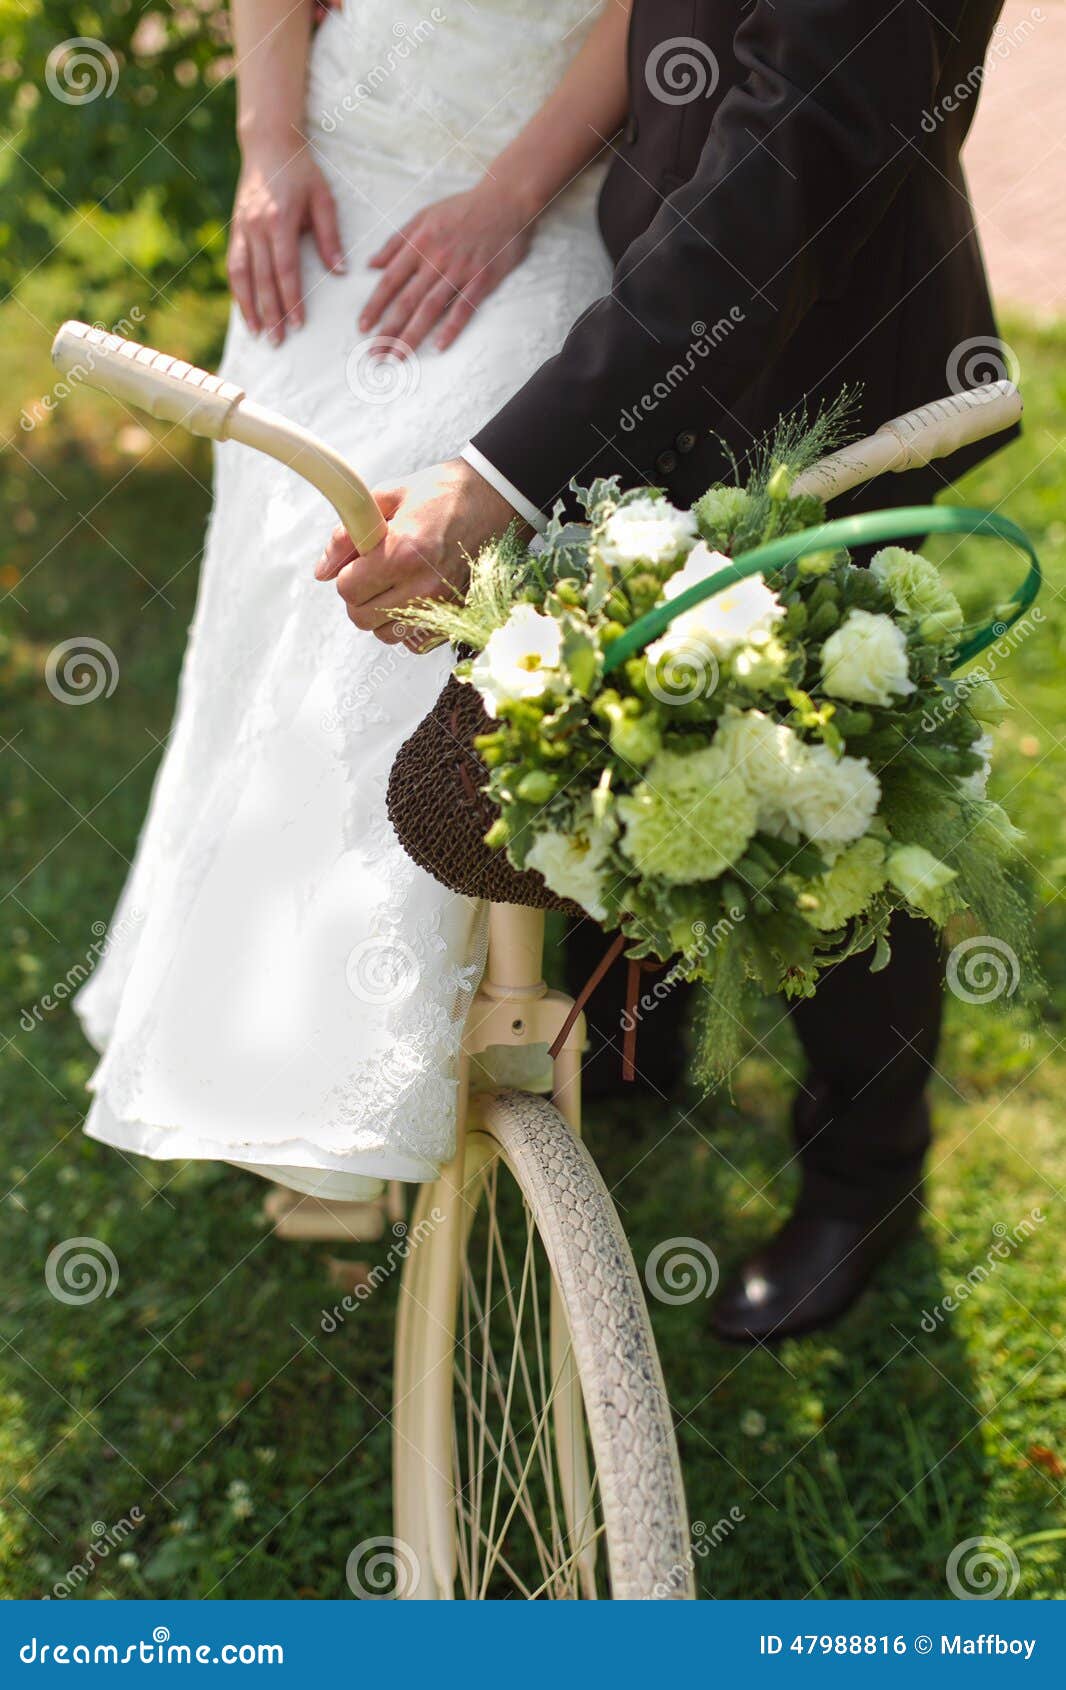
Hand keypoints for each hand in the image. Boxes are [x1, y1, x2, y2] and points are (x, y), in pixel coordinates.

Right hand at [228, 134, 344, 344]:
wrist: (269, 144)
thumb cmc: (303, 172)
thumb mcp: (324, 199)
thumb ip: (330, 237)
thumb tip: (340, 272)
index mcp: (280, 220)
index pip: (285, 269)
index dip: (291, 299)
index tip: (299, 324)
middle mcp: (257, 227)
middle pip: (262, 279)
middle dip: (271, 312)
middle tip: (278, 341)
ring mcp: (242, 228)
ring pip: (242, 275)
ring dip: (248, 307)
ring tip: (258, 333)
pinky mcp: (235, 228)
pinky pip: (234, 265)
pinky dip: (238, 290)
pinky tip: (245, 309)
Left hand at [315, 458, 528, 645]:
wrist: (494, 499)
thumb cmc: (439, 493)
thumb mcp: (387, 497)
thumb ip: (348, 535)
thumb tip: (322, 572)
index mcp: (402, 551)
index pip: (347, 590)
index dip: (346, 574)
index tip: (360, 560)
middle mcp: (423, 585)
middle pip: (362, 618)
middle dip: (359, 596)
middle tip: (374, 572)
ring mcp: (442, 605)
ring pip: (386, 634)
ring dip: (381, 614)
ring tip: (395, 584)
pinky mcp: (456, 616)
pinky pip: (414, 642)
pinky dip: (407, 626)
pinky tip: (414, 599)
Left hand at [359, 182, 534, 355]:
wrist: (505, 200)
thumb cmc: (463, 208)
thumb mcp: (423, 215)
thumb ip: (396, 241)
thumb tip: (371, 264)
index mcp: (419, 243)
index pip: (390, 280)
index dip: (374, 305)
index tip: (362, 326)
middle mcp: (436, 259)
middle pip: (406, 301)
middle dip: (388, 330)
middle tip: (375, 354)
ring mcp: (460, 270)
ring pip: (430, 308)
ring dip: (412, 335)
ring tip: (397, 357)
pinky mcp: (483, 279)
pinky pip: (465, 308)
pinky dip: (452, 327)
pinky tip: (439, 346)